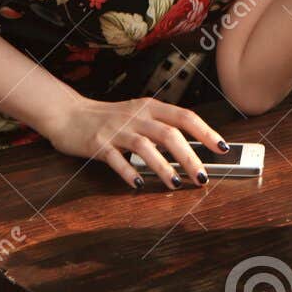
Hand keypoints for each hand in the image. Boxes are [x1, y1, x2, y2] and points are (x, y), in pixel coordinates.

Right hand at [42, 96, 227, 189]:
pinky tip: (140, 184)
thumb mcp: (139, 115)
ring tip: (176, 183)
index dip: (206, 132)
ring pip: (145, 147)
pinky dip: (129, 172)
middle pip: (170, 134)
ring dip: (163, 167)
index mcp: (151, 107)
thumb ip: (162, 127)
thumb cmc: (110, 118)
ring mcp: (116, 130)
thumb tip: (194, 148)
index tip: (223, 148)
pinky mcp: (97, 145)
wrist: (68, 114)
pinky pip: (116, 160)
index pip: (185, 117)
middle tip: (203, 177)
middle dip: (190, 157)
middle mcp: (136, 116)